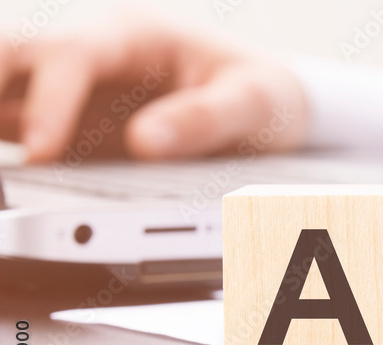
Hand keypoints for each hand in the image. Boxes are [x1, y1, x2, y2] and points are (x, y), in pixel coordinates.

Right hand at [0, 7, 308, 162]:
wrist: (274, 106)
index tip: (43, 151)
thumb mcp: (254, 102)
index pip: (71, 55)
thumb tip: (147, 141)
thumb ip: (206, 118)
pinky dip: (7, 158)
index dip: (50, 101)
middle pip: (13, 57)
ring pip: (6, 92)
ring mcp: (78, 94)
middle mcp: (96, 59)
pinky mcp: (73, 129)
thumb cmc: (263, 93)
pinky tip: (6, 187)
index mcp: (135, 37)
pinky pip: (19, 130)